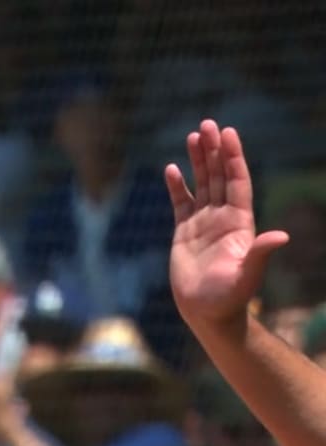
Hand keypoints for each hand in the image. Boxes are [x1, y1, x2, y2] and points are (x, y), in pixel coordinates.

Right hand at [165, 120, 290, 328]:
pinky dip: (177, 186)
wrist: (207, 311)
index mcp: (239, 222)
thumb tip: (282, 237)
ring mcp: (203, 223)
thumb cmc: (229, 297)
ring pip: (202, 184)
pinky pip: (181, 203)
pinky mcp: (184, 233)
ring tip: (193, 136)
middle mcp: (223, 217)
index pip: (236, 182)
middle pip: (219, 176)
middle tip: (208, 124)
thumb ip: (261, 253)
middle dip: (215, 150)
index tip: (228, 134)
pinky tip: (172, 169)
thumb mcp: (247, 274)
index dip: (233, 158)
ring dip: (198, 161)